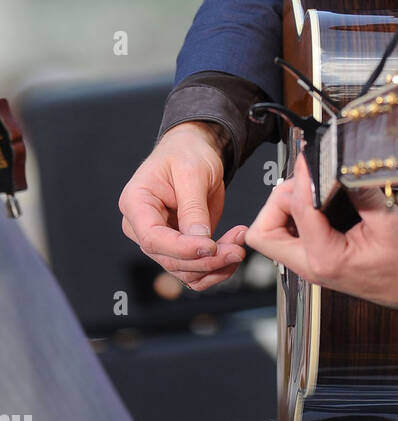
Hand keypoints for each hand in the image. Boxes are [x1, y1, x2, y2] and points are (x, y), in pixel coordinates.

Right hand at [119, 122, 247, 291]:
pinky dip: (215, 268)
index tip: (212, 247)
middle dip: (205, 260)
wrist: (194, 150)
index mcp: (136, 203)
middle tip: (237, 250)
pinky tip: (233, 251)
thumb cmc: (187, 153)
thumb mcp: (192, 173)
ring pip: (183, 270)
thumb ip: (193, 207)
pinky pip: (194, 269)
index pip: (153, 238)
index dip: (182, 249)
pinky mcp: (179, 247)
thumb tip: (200, 241)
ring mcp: (160, 240)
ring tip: (239, 247)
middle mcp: (142, 227)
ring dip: (214, 267)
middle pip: (169, 259)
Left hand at [245, 153, 397, 315]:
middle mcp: (311, 265)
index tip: (311, 159)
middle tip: (302, 182)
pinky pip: (288, 235)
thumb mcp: (388, 220)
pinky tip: (315, 200)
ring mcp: (311, 264)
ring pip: (271, 234)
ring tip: (310, 189)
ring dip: (283, 207)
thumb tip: (339, 165)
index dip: (303, 178)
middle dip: (277, 200)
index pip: (298, 209)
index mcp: (326, 258)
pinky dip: (294, 214)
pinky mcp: (316, 258)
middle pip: (264, 232)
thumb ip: (359, 190)